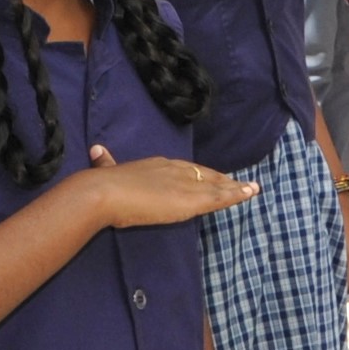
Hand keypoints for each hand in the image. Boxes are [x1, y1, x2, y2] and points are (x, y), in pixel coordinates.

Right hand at [71, 145, 257, 227]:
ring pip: (216, 184)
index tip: (209, 177)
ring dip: (234, 187)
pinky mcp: (190, 199)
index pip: (184, 168)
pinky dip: (236, 195)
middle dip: (220, 179)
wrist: (105, 192)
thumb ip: (106, 162)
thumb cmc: (104, 184)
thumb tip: (97, 150)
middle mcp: (174, 169)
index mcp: (156, 164)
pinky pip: (219, 197)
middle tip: (237, 183)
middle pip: (204, 173)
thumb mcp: (106, 170)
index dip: (199, 173)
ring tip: (251, 188)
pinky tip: (249, 193)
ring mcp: (184, 183)